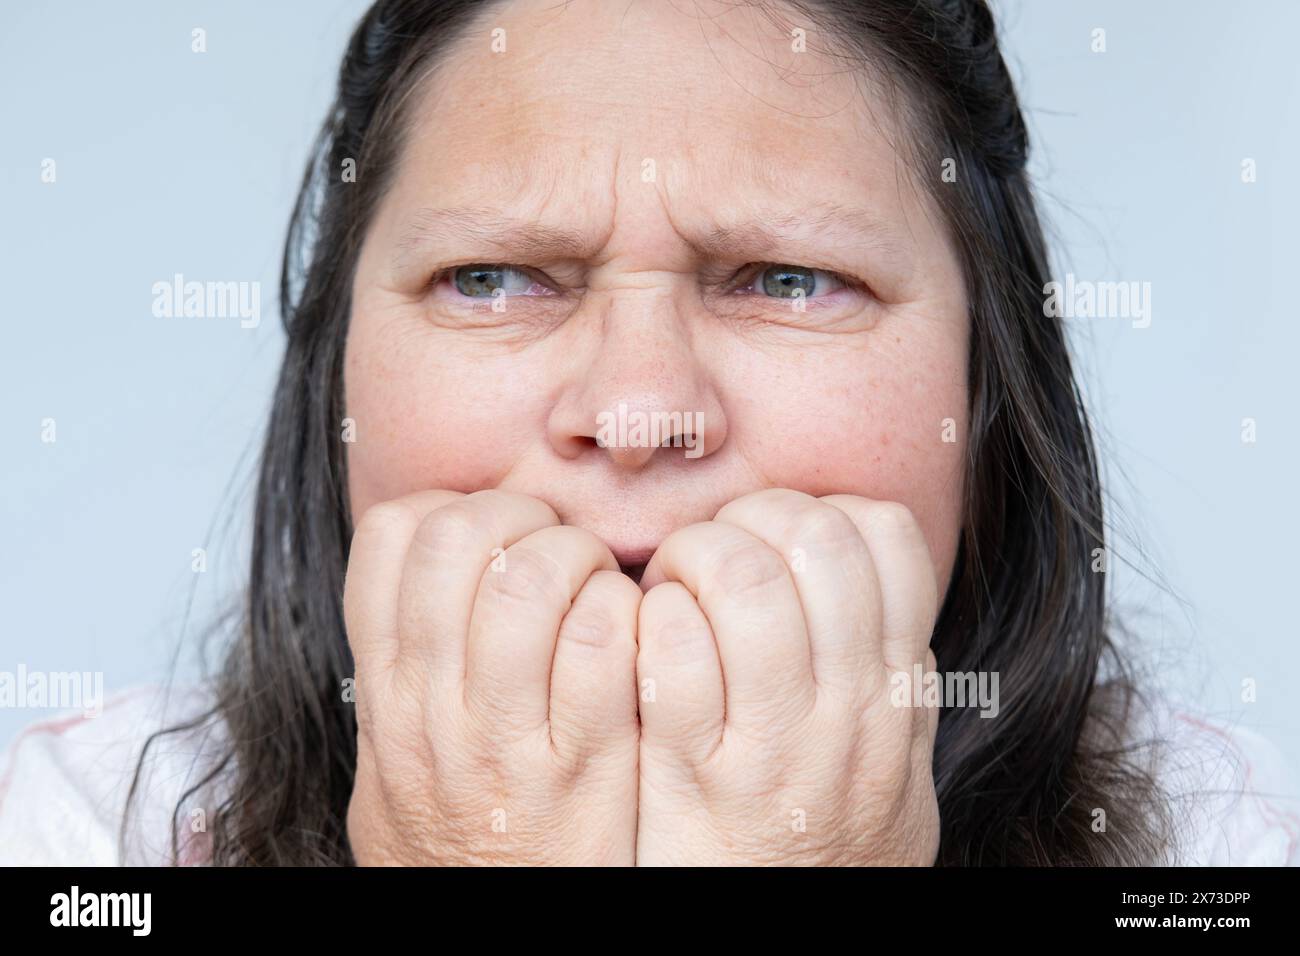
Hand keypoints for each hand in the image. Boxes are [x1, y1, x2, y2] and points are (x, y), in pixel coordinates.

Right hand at [343, 489, 640, 865]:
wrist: (498, 932)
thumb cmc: (457, 841)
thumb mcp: (394, 759)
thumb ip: (403, 672)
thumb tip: (420, 581)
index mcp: (388, 689)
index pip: (392, 536)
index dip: (453, 509)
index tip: (495, 538)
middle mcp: (434, 703)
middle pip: (462, 537)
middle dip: (522, 516)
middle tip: (555, 551)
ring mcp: (508, 733)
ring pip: (536, 577)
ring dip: (580, 559)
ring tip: (597, 589)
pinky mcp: (588, 763)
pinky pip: (606, 641)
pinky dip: (627, 616)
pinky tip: (633, 638)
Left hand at [634, 489, 940, 865]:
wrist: (782, 934)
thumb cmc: (824, 844)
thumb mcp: (892, 761)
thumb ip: (886, 674)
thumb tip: (867, 578)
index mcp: (896, 690)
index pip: (882, 535)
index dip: (819, 510)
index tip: (777, 541)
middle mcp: (849, 709)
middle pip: (812, 537)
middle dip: (747, 519)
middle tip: (712, 556)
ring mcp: (775, 743)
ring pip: (742, 578)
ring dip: (692, 559)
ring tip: (672, 591)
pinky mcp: (694, 777)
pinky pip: (673, 648)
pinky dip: (651, 621)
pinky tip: (646, 643)